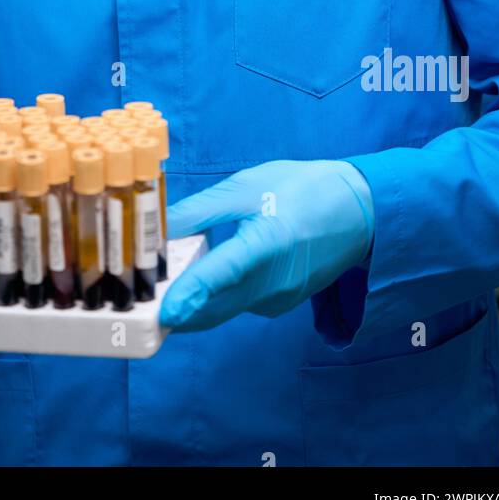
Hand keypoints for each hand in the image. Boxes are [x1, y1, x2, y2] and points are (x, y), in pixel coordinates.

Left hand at [159, 160, 373, 331]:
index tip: (164, 312)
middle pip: (214, 306)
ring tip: (164, 278)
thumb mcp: (246, 186)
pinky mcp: (279, 304)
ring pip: (223, 308)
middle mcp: (274, 282)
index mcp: (267, 244)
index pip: (222, 274)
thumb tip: (157, 229)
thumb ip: (200, 211)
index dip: (191, 293)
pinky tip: (204, 271)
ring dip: (194, 299)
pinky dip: (216, 295)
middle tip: (139, 298)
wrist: (359, 211)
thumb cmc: (301, 189)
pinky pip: (237, 304)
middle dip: (176, 306)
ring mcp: (278, 299)